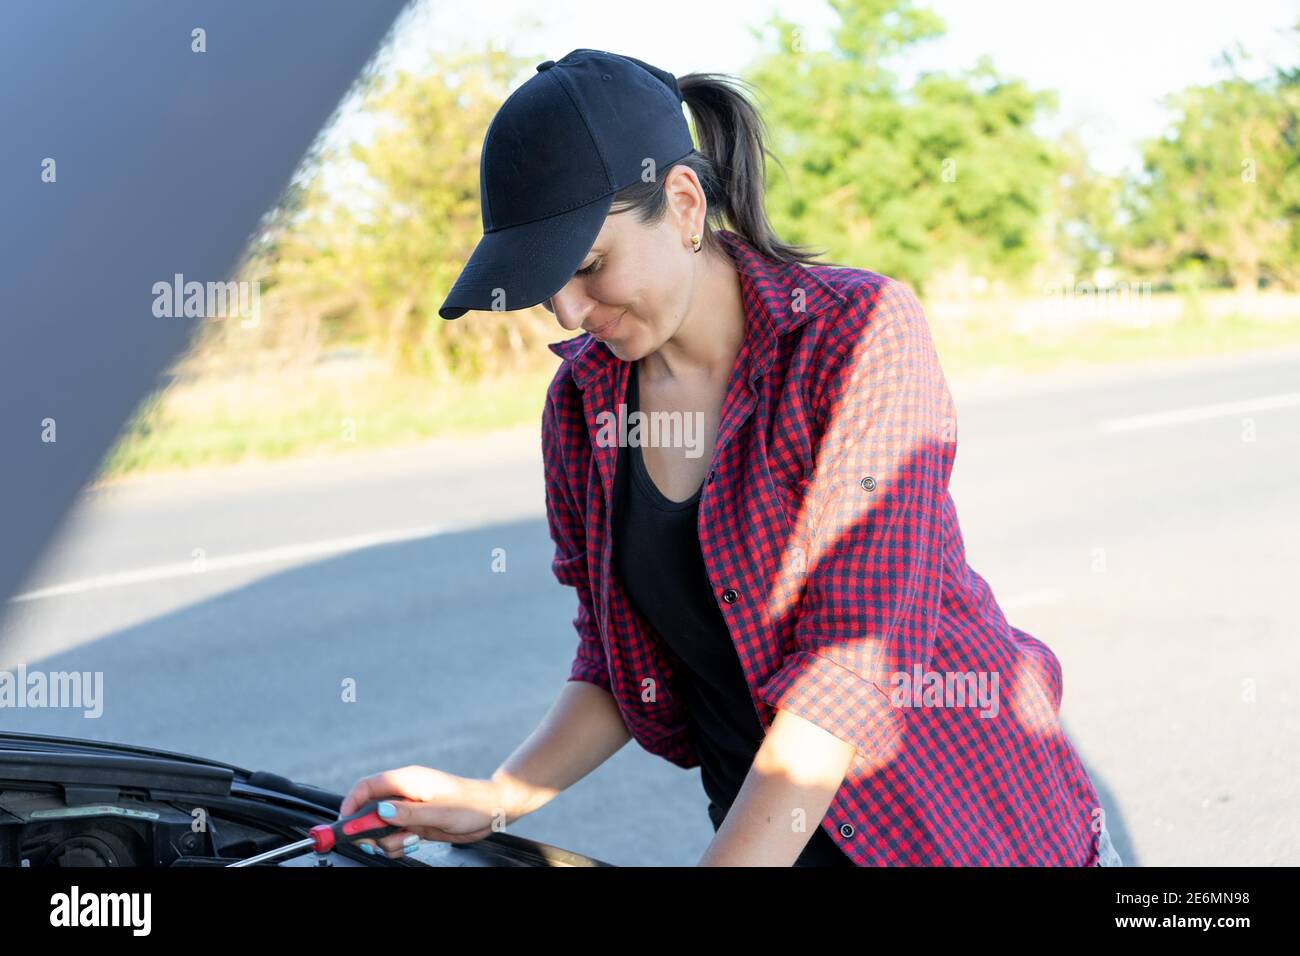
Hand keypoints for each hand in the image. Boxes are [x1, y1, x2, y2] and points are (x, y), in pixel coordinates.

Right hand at [339, 765, 510, 858]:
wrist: (492, 811)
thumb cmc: (471, 804)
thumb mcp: (440, 811)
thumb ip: (408, 812)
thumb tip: (380, 811)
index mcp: (407, 780)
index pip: (367, 787)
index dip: (352, 804)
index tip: (346, 826)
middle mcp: (404, 793)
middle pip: (369, 810)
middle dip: (370, 829)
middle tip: (379, 843)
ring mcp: (408, 808)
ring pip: (380, 827)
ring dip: (387, 840)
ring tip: (409, 841)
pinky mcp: (414, 822)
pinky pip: (393, 835)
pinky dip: (396, 844)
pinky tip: (413, 843)